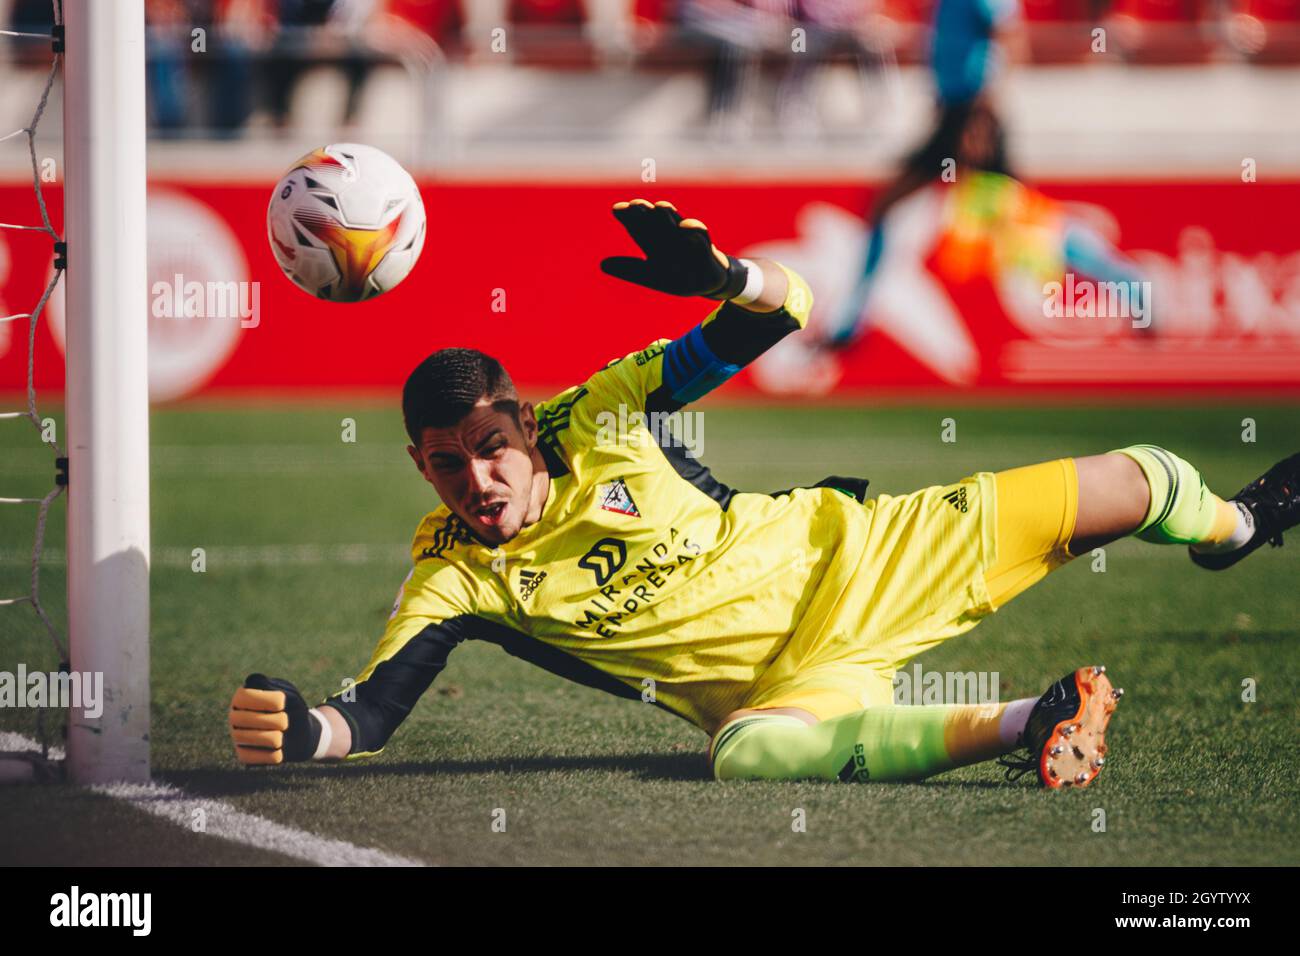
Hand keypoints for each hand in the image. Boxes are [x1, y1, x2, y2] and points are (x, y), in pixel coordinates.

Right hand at [229, 673, 320, 765]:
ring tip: (282, 735)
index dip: (265, 701)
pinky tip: (279, 750)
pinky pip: (254, 758)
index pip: (243, 697)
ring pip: (251, 739)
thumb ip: (273, 687)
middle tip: (285, 722)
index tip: (282, 703)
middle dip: (275, 721)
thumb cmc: (293, 709)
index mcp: (242, 697)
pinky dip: (274, 754)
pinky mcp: (242, 756)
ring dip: (276, 738)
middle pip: (246, 719)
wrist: (302, 733)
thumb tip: (251, 680)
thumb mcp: (289, 694)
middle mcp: (234, 716)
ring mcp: (236, 736)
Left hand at [600, 199, 749, 299]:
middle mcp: (668, 235)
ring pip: (675, 221)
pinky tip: (685, 228)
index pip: (637, 226)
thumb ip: (629, 270)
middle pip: (654, 219)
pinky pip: (700, 234)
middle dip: (645, 212)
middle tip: (635, 205)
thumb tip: (602, 264)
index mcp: (652, 242)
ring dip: (668, 215)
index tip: (617, 209)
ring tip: (659, 208)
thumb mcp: (650, 276)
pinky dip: (693, 229)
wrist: (705, 282)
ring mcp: (686, 238)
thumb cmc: (675, 276)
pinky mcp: (704, 246)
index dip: (628, 217)